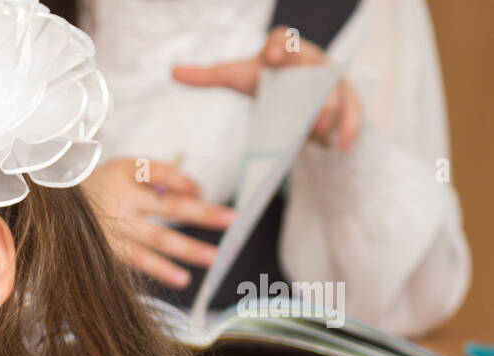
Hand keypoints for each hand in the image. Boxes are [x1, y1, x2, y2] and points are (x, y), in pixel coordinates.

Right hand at [83, 157, 234, 288]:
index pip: (161, 173)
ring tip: (214, 257)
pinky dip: (161, 269)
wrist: (44, 210)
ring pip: (157, 238)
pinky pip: (138, 260)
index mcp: (121, 173)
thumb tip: (193, 191)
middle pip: (169, 206)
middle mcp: (120, 199)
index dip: (184, 181)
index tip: (200, 191)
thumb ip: (152, 178)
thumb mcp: (114, 171)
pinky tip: (182, 278)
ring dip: (187, 248)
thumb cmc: (88, 189)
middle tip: (231, 218)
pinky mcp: (106, 250)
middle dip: (201, 213)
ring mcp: (113, 228)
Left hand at [172, 25, 361, 150]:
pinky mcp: (347, 100)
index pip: (282, 39)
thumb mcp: (238, 78)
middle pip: (314, 65)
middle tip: (300, 94)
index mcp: (283, 50)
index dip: (278, 45)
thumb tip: (172, 71)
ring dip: (330, 111)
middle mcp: (312, 60)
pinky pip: (353, 112)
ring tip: (318, 131)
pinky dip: (350, 128)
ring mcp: (333, 80)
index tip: (270, 55)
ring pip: (336, 92)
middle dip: (310, 79)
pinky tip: (342, 146)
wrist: (297, 89)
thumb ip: (208, 75)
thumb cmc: (266, 80)